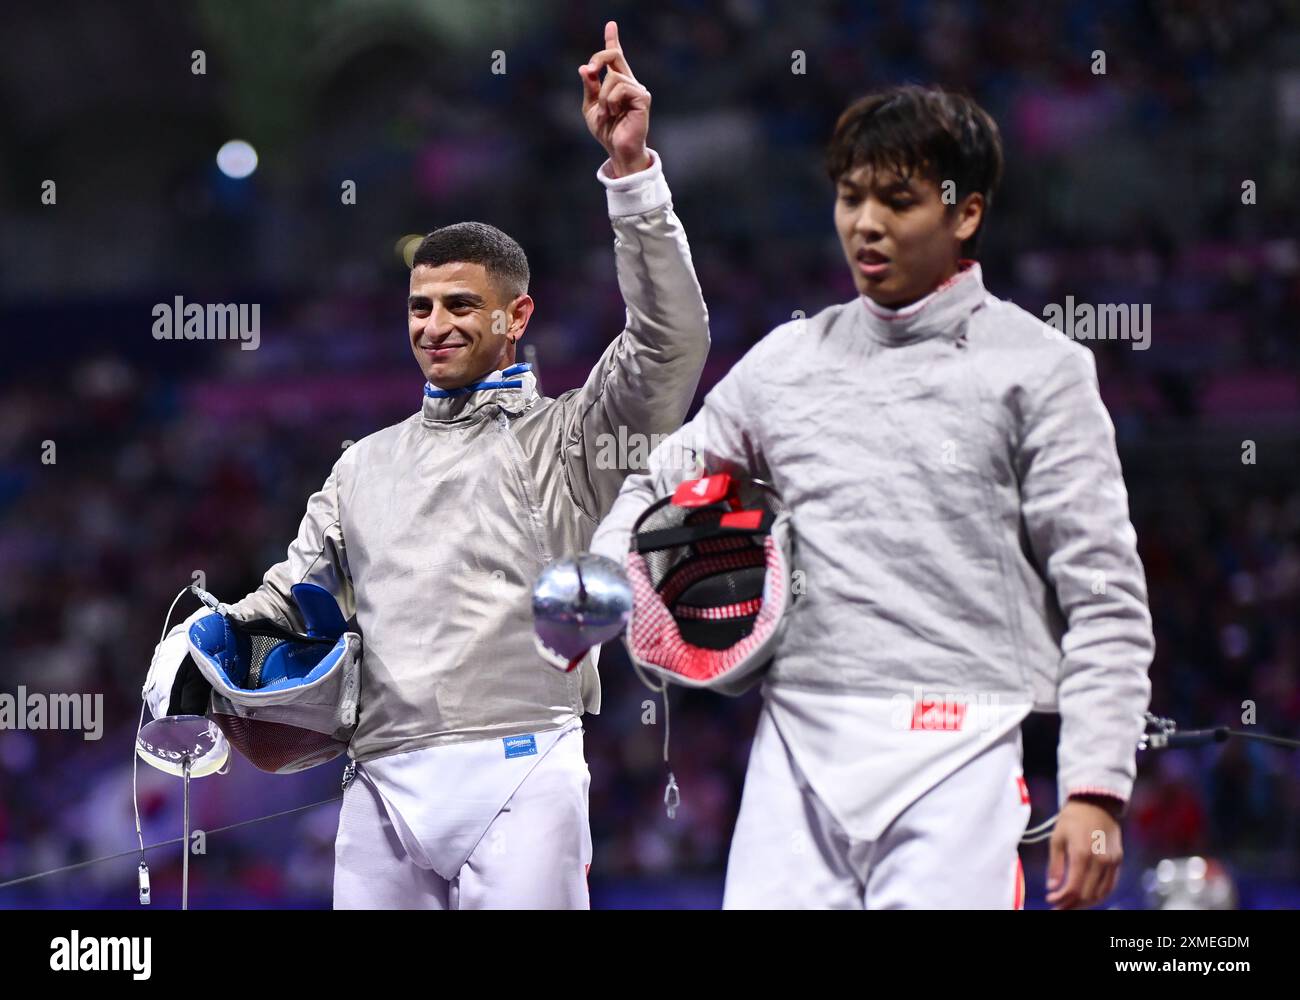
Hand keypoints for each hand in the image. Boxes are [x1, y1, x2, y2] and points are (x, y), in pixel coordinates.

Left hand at [579, 20, 651, 176]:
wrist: (617, 150)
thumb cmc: (606, 131)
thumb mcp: (591, 107)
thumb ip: (589, 87)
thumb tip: (584, 68)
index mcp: (617, 84)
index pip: (616, 58)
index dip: (612, 41)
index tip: (611, 24)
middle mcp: (630, 83)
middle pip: (614, 57)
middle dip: (598, 59)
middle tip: (589, 70)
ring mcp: (638, 89)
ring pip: (613, 77)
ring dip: (603, 96)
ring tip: (607, 113)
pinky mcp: (643, 97)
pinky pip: (621, 88)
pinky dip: (611, 101)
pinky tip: (614, 113)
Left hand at [1046, 796, 1123, 908]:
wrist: (1096, 802)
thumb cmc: (1072, 818)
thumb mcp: (1057, 838)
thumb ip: (1055, 865)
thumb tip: (1052, 887)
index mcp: (1082, 854)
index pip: (1074, 888)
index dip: (1062, 899)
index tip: (1051, 900)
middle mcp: (1100, 861)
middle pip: (1088, 895)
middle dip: (1072, 904)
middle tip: (1059, 906)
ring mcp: (1112, 861)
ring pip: (1101, 893)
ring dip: (1086, 903)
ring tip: (1071, 904)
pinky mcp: (1118, 860)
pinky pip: (1110, 885)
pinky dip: (1099, 895)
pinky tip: (1088, 897)